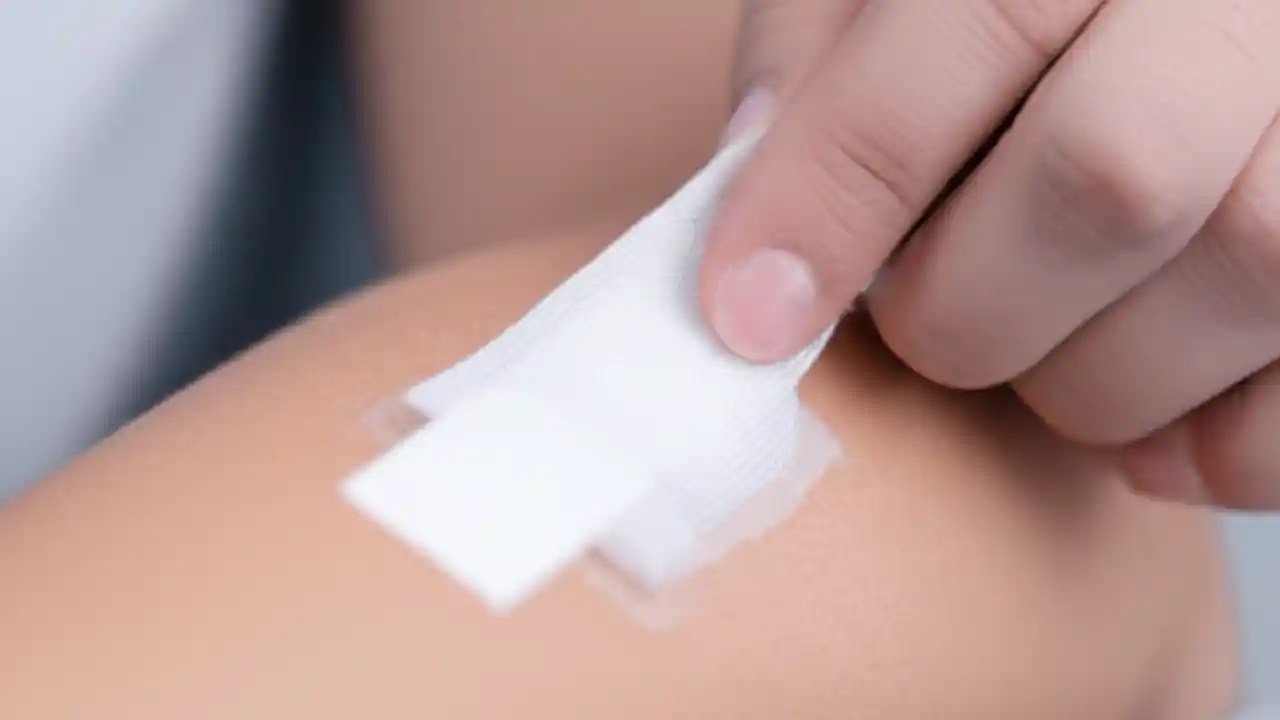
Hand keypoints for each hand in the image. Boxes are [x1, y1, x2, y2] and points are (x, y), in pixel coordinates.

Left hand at [699, 0, 1279, 508]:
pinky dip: (1219, 443)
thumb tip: (754, 229)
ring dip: (1088, 378)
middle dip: (966, 304)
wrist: (1181, 19)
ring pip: (1245, 270)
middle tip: (917, 319)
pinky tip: (1139, 430)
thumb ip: (817, 57)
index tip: (748, 316)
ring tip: (1027, 348)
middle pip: (1113, 176)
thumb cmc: (1009, 1)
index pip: (972, 31)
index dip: (836, 194)